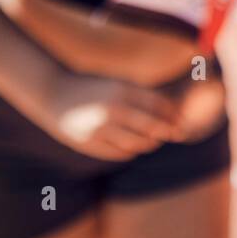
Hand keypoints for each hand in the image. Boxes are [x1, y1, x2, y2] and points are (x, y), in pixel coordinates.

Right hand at [34, 71, 184, 160]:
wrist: (54, 95)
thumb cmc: (94, 88)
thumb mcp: (119, 84)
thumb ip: (143, 97)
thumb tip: (174, 115)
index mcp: (122, 90)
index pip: (158, 105)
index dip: (173, 114)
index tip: (182, 120)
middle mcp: (112, 109)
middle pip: (153, 127)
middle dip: (168, 132)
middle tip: (176, 133)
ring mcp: (100, 128)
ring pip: (138, 144)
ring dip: (150, 143)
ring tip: (153, 139)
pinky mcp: (90, 143)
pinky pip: (121, 153)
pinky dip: (131, 151)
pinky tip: (133, 145)